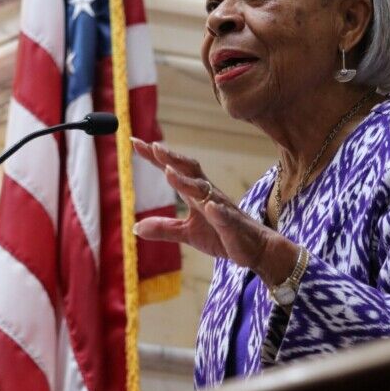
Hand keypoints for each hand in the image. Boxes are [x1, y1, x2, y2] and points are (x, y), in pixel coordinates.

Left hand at [131, 138, 298, 284]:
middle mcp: (208, 194)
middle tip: (153, 146)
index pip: (173, 169)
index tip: (135, 142)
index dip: (155, 157)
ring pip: (203, 190)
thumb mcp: (187, 233)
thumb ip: (164, 228)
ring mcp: (221, 207)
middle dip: (171, 158)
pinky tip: (210, 206)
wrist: (254, 248)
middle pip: (189, 170)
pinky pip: (225, 216)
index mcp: (196, 193)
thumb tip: (135, 228)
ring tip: (169, 172)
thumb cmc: (221, 235)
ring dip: (186, 181)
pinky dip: (217, 211)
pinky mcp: (233, 225)